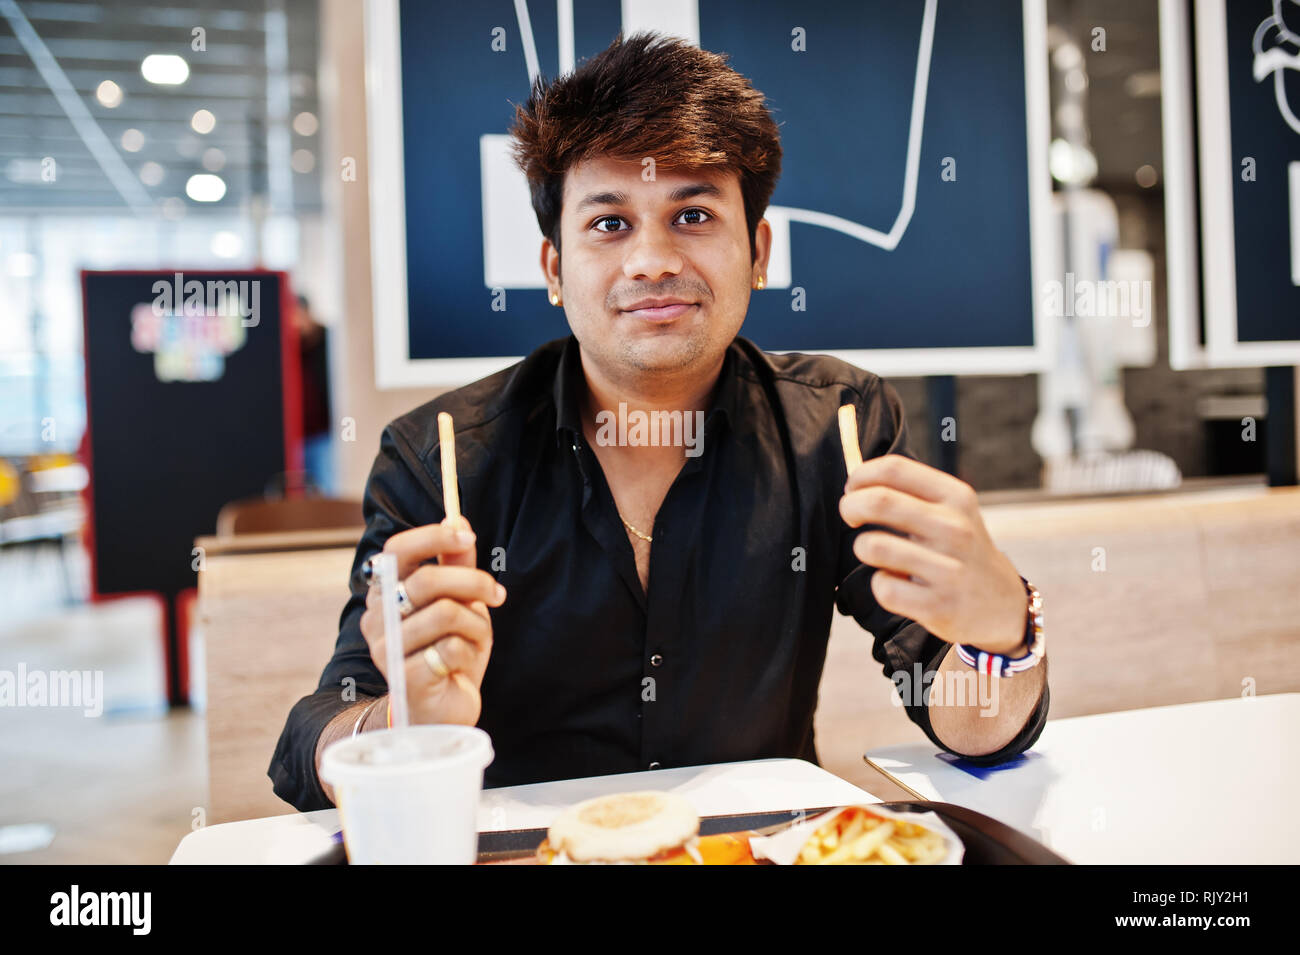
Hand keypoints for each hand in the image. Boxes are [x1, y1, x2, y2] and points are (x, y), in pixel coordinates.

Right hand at [359, 516, 506, 725]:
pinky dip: (469, 652)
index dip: (433, 537)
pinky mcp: (405, 679)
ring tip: (477, 638)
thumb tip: (458, 518)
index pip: (396, 550)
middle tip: (499, 594)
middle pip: (428, 580)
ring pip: (445, 614)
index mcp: (386, 593)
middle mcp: (377, 619)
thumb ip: (456, 564)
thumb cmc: (448, 651)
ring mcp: (387, 650)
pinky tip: (462, 664)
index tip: (468, 537)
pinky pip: (450, 648)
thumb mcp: (459, 602)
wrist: (442, 710)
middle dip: (474, 583)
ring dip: (477, 625)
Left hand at [838, 454, 1026, 653]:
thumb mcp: (952, 510)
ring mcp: (949, 569)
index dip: (861, 476)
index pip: (894, 469)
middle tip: (850, 516)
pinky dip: (880, 584)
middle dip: (850, 507)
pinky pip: (883, 587)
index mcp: (956, 497)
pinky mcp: (939, 606)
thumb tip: (856, 480)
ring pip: (872, 546)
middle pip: (878, 501)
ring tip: (877, 553)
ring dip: (863, 548)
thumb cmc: (959, 549)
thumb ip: (911, 491)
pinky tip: (896, 583)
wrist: (1002, 603)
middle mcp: (955, 529)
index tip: (853, 489)